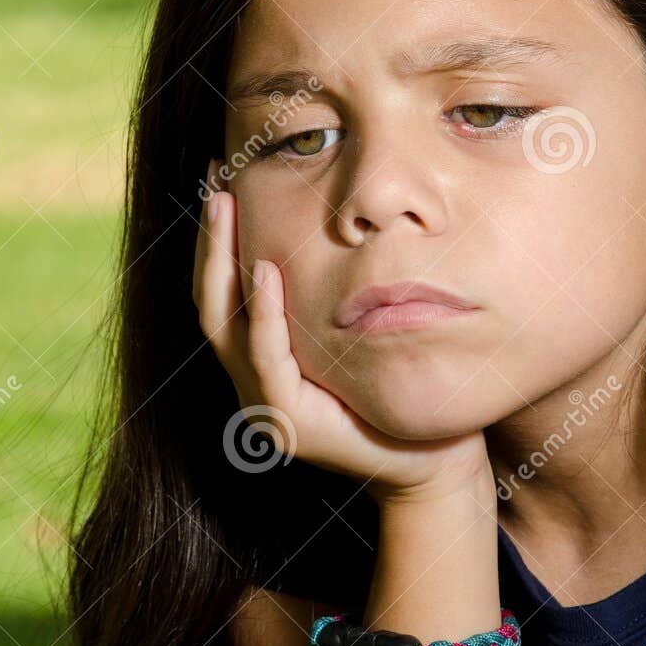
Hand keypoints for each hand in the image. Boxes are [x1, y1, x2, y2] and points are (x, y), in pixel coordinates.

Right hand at [193, 159, 494, 505]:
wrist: (436, 461)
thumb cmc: (405, 391)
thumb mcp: (361, 334)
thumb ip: (335, 298)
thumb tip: (339, 226)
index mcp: (265, 364)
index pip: (225, 296)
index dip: (215, 243)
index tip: (219, 184)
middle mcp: (255, 386)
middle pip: (212, 306)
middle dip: (209, 243)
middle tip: (213, 185)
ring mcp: (266, 409)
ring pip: (225, 330)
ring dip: (224, 266)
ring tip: (227, 211)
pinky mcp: (290, 425)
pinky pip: (266, 361)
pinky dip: (263, 315)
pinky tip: (265, 272)